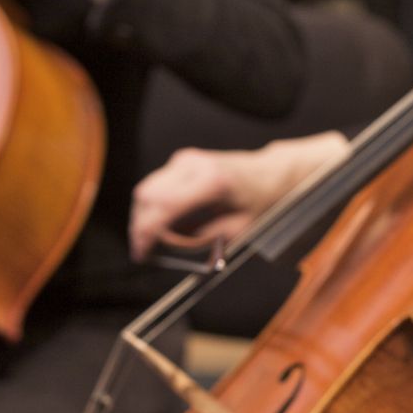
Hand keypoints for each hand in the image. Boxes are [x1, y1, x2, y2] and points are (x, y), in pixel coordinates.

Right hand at [129, 132, 349, 260]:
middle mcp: (194, 165)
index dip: (146, 232)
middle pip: (147, 196)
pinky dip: (156, 205)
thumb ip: (205, 239)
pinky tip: (171, 222)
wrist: (271, 173)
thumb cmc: (261, 200)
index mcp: (211, 181)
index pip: (163, 206)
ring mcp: (186, 159)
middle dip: (141, 227)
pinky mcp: (183, 160)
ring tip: (161, 239)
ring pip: (148, 190)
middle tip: (146, 251)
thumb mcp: (240, 228)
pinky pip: (157, 185)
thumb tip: (172, 248)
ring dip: (147, 216)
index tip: (141, 253)